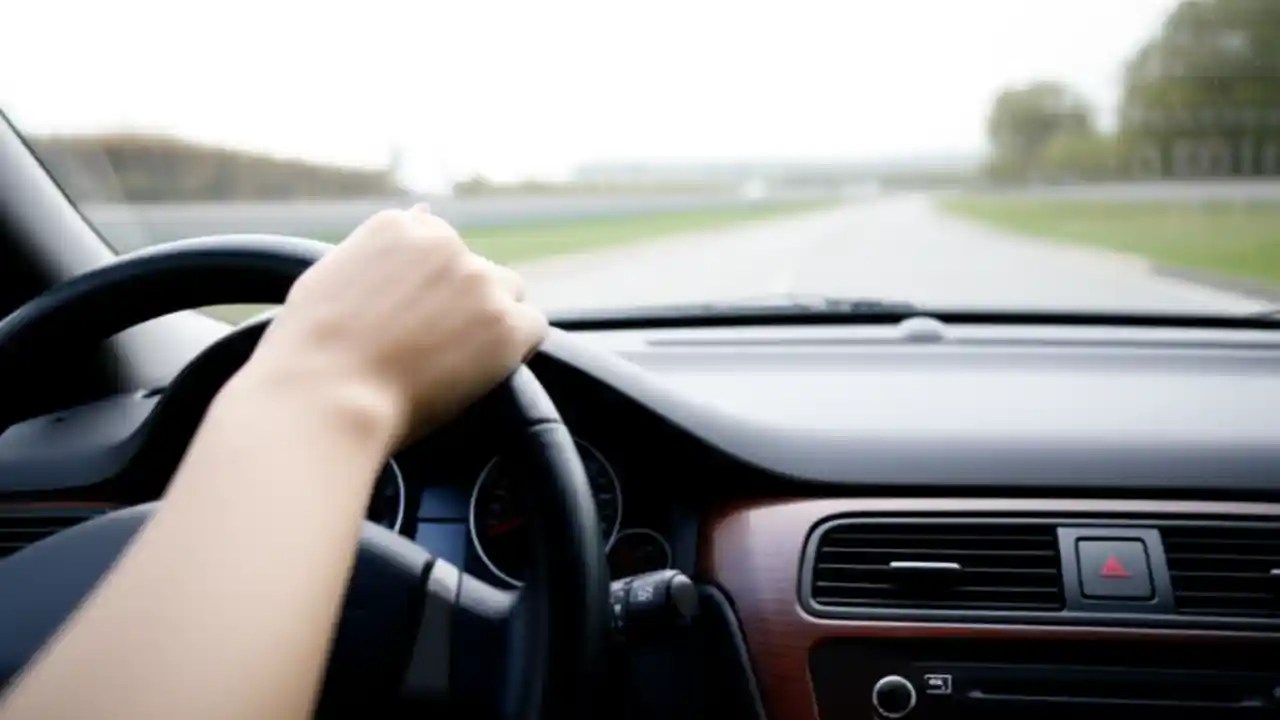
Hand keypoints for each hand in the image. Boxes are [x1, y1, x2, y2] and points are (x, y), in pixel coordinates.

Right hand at [245, 206, 546, 442]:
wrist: (327, 396)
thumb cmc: (314, 351)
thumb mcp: (332, 276)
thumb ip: (381, 245)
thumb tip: (425, 211)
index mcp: (399, 228)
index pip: (440, 248)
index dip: (433, 293)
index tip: (418, 323)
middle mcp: (445, 244)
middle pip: (477, 270)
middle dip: (463, 304)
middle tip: (432, 348)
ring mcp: (478, 281)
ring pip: (508, 294)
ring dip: (491, 322)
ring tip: (454, 361)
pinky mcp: (505, 323)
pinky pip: (533, 327)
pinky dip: (516, 349)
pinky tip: (483, 371)